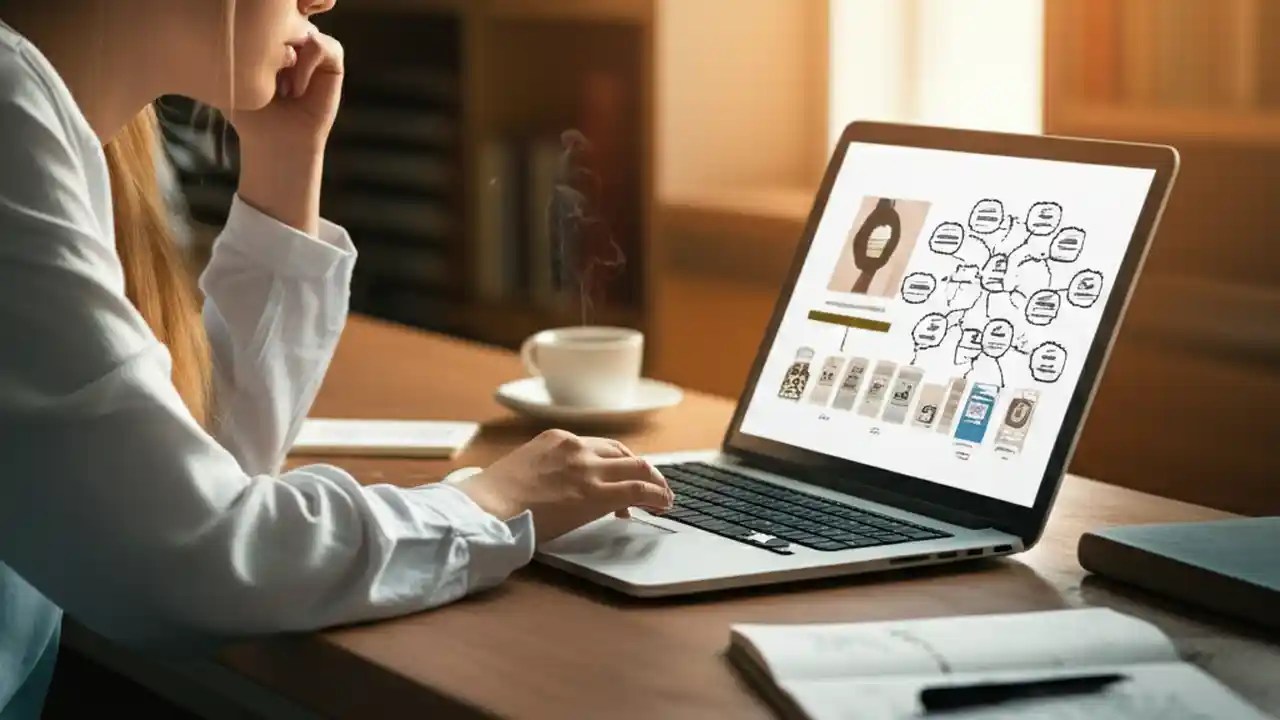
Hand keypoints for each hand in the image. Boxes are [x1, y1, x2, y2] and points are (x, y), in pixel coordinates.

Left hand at [229, 27, 344, 235]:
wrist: (274, 141)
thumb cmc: (250, 111)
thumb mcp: (232, 72)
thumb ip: (233, 43)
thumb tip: (232, 17)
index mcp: (268, 34)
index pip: (266, 11)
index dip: (258, 20)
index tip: (244, 51)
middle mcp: (292, 35)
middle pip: (286, 12)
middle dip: (273, 35)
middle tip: (263, 72)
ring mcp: (313, 46)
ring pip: (303, 27)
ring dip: (287, 55)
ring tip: (280, 88)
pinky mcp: (333, 61)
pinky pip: (321, 45)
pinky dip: (305, 65)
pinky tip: (295, 90)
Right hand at [455, 429, 673, 542]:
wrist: (485, 508)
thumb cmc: (493, 497)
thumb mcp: (522, 468)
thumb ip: (547, 470)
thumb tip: (559, 487)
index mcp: (557, 439)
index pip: (599, 447)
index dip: (615, 464)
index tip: (620, 478)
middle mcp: (576, 448)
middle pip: (623, 453)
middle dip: (642, 469)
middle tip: (652, 486)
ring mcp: (587, 470)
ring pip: (638, 468)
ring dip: (655, 483)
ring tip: (664, 499)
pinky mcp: (595, 494)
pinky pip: (637, 490)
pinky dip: (656, 496)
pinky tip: (662, 505)